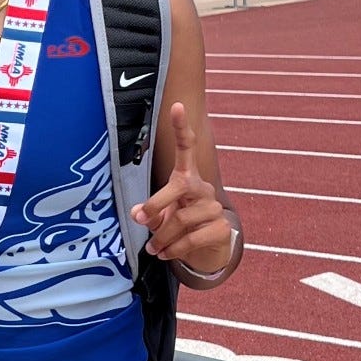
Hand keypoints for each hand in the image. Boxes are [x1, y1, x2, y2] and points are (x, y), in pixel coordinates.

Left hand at [134, 101, 233, 276]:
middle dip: (157, 203)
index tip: (177, 106)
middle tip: (140, 219)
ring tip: (153, 248)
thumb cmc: (179, 225)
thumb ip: (151, 212)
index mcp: (186, 177)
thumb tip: (138, 213)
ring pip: (181, 218)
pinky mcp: (222, 227)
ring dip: (161, 237)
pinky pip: (192, 238)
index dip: (181, 127)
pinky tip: (166, 254)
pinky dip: (174, 249)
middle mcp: (203, 187)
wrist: (207, 249)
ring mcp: (214, 207)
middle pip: (178, 186)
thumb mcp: (161, 216)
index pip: (187, 148)